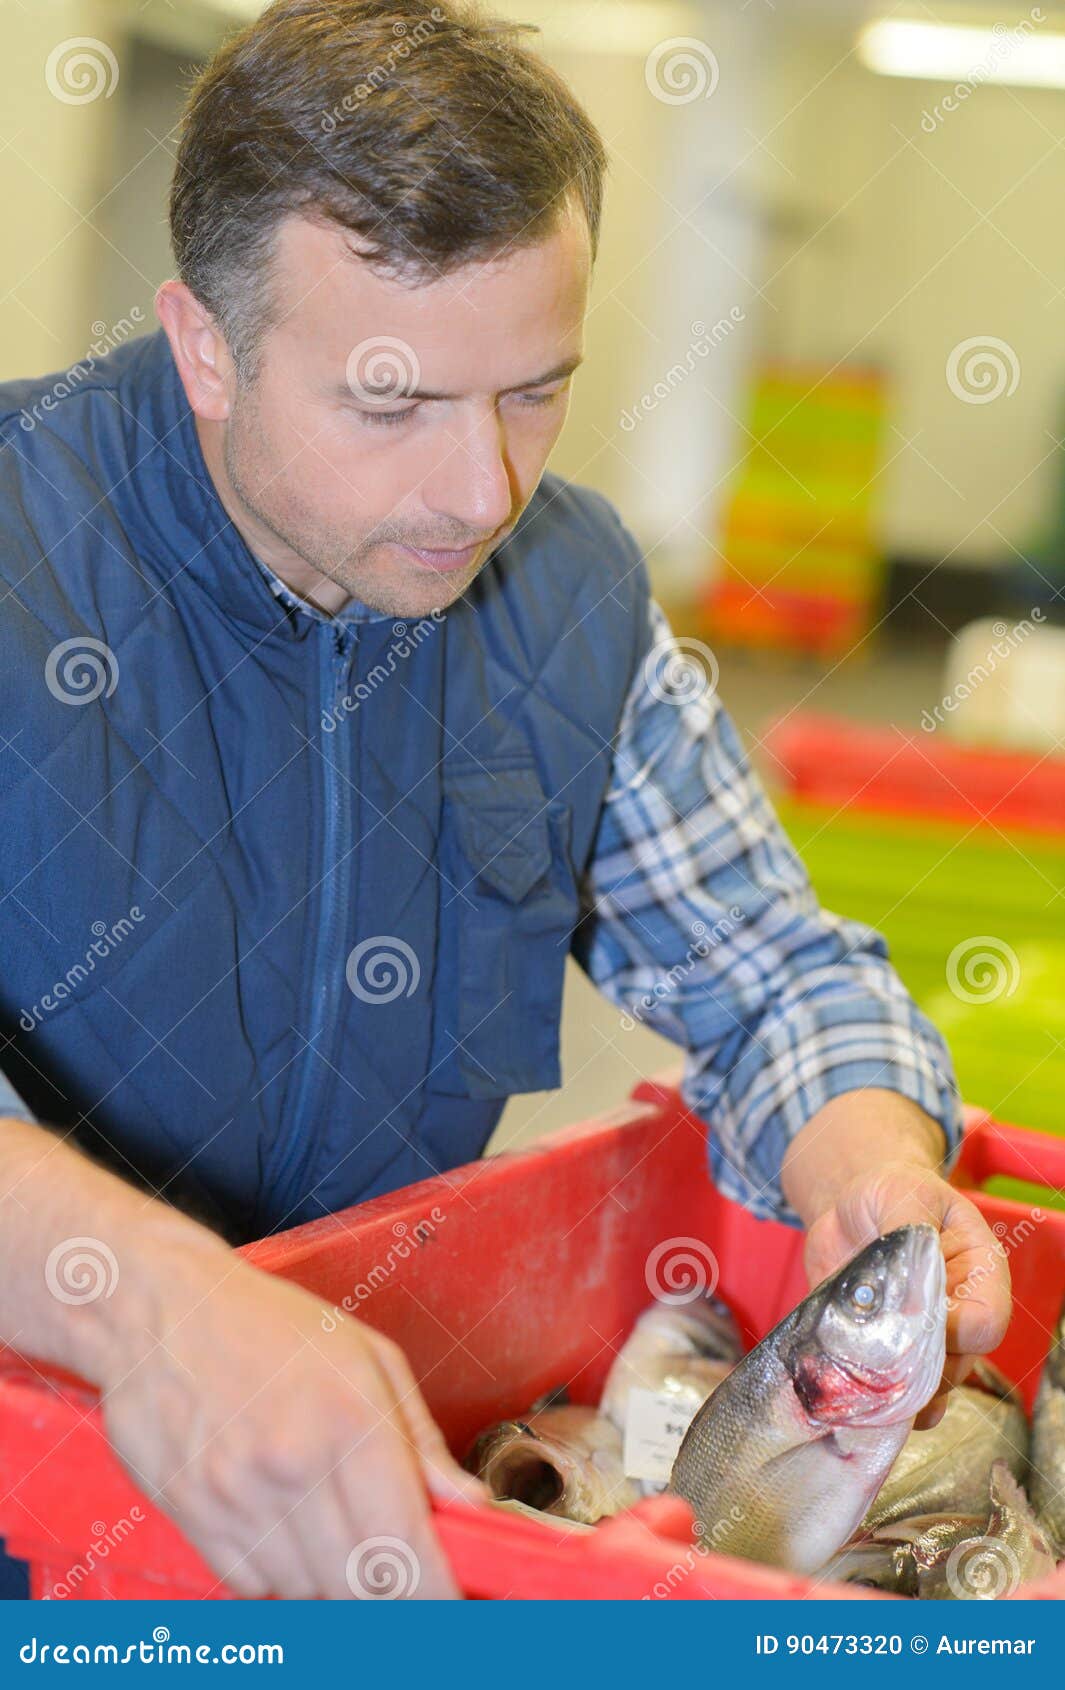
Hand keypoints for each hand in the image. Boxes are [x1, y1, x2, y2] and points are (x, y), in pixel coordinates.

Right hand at [99, 1246, 485, 1597]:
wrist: (160, 1307)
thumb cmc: (269, 1322)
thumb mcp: (368, 1357)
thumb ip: (420, 1441)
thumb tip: (469, 1505)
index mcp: (350, 1419)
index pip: (404, 1549)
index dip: (435, 1594)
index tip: (450, 1603)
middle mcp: (292, 1465)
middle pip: (357, 1588)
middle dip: (386, 1589)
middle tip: (393, 1560)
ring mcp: (236, 1496)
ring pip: (305, 1593)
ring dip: (329, 1579)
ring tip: (328, 1521)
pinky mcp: (192, 1515)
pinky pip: (250, 1585)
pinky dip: (276, 1573)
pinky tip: (281, 1523)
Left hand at [802, 1161, 1011, 1427]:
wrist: (851, 1202)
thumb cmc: (891, 1190)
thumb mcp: (903, 1195)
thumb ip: (908, 1238)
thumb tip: (906, 1294)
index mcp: (978, 1271)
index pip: (986, 1322)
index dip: (955, 1332)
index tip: (914, 1322)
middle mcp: (958, 1311)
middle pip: (957, 1363)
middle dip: (921, 1371)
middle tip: (879, 1362)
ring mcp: (922, 1334)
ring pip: (927, 1384)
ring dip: (900, 1393)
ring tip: (870, 1393)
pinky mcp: (886, 1347)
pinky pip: (894, 1386)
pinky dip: (879, 1400)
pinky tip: (863, 1405)